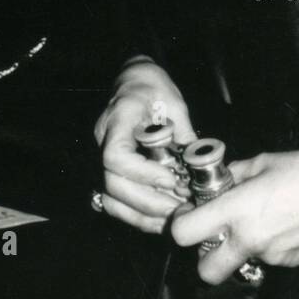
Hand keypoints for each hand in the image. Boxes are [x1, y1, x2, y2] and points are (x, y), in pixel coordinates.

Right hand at [94, 60, 196, 233]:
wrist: (132, 80)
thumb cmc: (151, 86)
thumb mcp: (173, 101)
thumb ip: (183, 132)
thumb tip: (199, 165)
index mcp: (118, 119)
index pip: (116, 156)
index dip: (143, 174)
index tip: (172, 179)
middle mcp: (102, 141)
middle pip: (112, 184)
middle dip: (149, 203)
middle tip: (182, 207)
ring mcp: (100, 157)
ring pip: (109, 199)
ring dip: (142, 216)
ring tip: (174, 216)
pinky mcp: (107, 170)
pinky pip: (113, 201)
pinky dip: (136, 216)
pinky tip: (161, 218)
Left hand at [171, 148, 298, 282]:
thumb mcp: (263, 162)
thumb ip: (234, 175)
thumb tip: (218, 180)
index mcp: (237, 209)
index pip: (184, 234)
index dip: (180, 224)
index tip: (188, 213)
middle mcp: (250, 239)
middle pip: (206, 271)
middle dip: (203, 256)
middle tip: (213, 233)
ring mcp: (270, 255)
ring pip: (239, 263)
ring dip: (239, 247)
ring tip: (259, 218)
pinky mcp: (290, 262)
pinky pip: (265, 259)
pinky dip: (265, 246)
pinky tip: (280, 224)